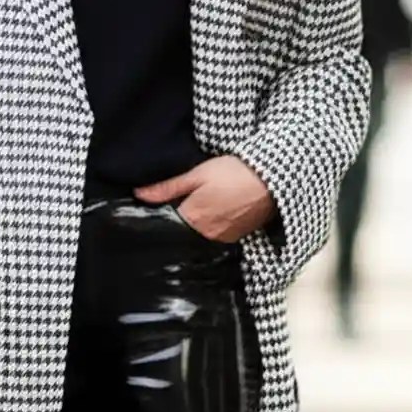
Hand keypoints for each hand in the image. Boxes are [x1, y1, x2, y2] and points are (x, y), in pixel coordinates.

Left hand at [133, 156, 276, 242]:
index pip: (167, 223)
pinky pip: (216, 235)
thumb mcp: (197, 174)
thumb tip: (138, 194)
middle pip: (182, 230)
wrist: (274, 180)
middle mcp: (207, 235)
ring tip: (204, 202)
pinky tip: (218, 209)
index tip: (163, 201)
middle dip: (180, 218)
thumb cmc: (234, 172)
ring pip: (199, 234)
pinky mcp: (237, 238)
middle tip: (185, 199)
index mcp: (193, 219)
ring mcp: (224, 239)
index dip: (163, 212)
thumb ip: (166, 187)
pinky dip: (213, 225)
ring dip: (197, 222)